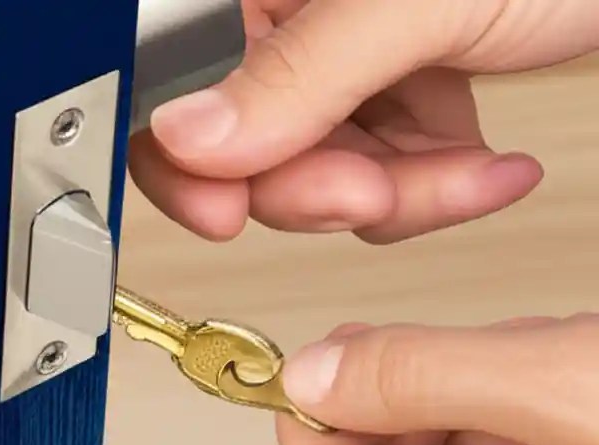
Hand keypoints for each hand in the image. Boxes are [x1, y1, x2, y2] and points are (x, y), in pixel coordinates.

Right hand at [132, 0, 598, 241]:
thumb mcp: (415, 5)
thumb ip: (300, 73)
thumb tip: (186, 138)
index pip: (171, 76)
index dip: (182, 154)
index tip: (223, 210)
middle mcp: (290, 15)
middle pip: (237, 143)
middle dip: (311, 186)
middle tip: (367, 192)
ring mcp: (343, 56)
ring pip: (313, 171)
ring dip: (393, 196)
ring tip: (463, 173)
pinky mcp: (397, 87)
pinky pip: (378, 170)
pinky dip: (433, 185)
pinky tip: (487, 166)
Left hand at [277, 316, 598, 444]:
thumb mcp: (572, 392)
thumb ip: (429, 377)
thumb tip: (311, 376)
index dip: (312, 430)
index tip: (305, 361)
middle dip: (424, 392)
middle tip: (463, 338)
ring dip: (498, 385)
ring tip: (566, 353)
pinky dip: (543, 398)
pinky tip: (586, 364)